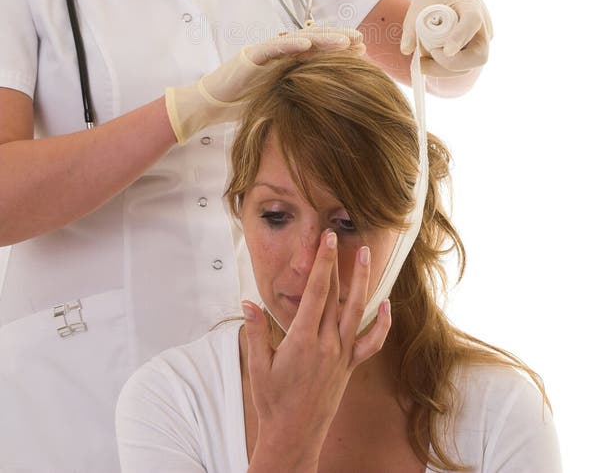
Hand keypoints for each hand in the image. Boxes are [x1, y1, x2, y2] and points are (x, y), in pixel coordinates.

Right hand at [165, 27, 364, 143]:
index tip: (363, 51)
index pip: (318, 52)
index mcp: (287, 62)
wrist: (210, 105)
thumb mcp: (278, 101)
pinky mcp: (250, 56)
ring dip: (322, 39)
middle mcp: (279, 53)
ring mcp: (265, 52)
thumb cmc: (243, 104)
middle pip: (313, 41)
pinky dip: (289, 44)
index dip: (339, 50)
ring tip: (344, 40)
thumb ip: (297, 97)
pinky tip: (307, 44)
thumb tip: (327, 109)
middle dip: (337, 39)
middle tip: (361, 41)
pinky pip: (272, 47)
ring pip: (298, 40)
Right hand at [243, 232, 390, 469]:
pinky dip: (381, 323)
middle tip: (338, 236)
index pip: (316, 291)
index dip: (322, 263)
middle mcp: (327, 344)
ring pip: (356, 311)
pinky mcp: (349, 366)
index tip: (326, 240)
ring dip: (362, 281)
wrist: (294, 436)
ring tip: (365, 255)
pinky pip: (370, 342)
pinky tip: (384, 304)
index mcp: (303, 339)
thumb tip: (248, 302)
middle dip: (337, 263)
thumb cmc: (272, 401)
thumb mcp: (257, 366)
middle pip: (335, 295)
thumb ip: (255, 331)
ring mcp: (341, 355)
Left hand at [400, 0, 492, 76]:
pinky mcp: (475, 50)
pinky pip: (464, 64)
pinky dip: (445, 67)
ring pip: (470, 65)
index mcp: (471, 5)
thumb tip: (406, 50)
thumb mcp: (421, 1)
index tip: (446, 51)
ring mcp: (482, 41)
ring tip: (421, 61)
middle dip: (450, 65)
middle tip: (423, 60)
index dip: (460, 37)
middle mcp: (483, 26)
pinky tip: (428, 61)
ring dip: (444, 69)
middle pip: (478, 56)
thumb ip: (412, 25)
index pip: (472, 22)